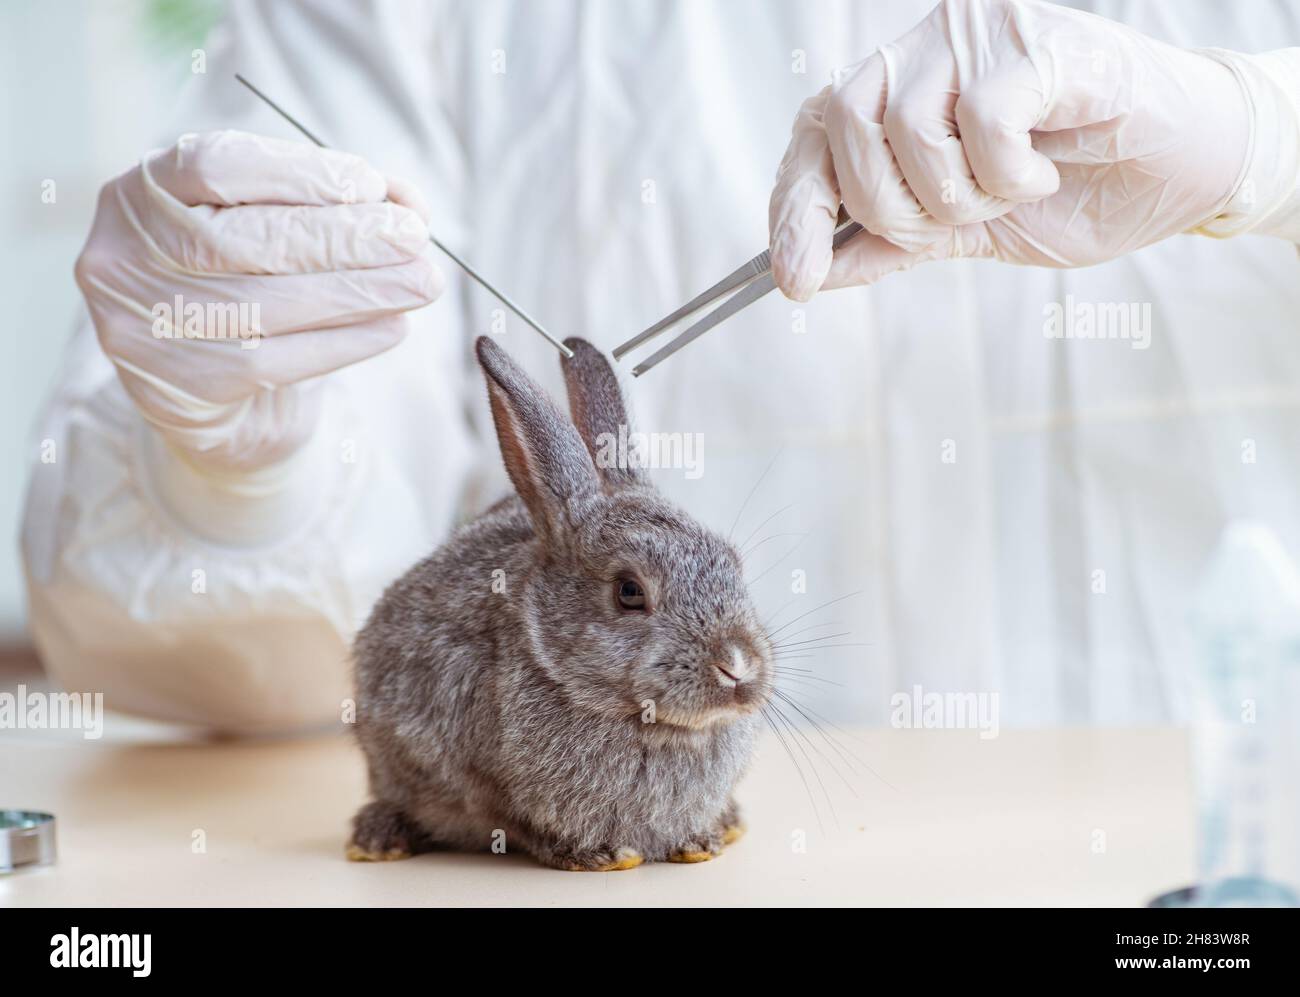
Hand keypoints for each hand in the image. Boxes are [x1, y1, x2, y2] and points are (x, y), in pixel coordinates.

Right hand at [75, 130, 441, 472]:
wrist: (208, 396)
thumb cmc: (243, 285)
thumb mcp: (267, 227)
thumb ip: (326, 203)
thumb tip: (407, 201)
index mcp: (142, 194)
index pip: (216, 166)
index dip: (298, 172)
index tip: (370, 185)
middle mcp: (128, 256)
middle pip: (251, 240)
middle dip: (347, 237)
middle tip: (415, 237)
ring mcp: (146, 324)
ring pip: (272, 303)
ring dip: (362, 291)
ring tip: (422, 281)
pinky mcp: (184, 387)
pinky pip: (282, 360)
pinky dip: (349, 340)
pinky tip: (394, 326)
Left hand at [768, 0, 1255, 299]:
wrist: (1181, 176)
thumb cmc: (1077, 191)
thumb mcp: (963, 233)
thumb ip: (887, 244)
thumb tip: (809, 271)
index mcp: (902, 86)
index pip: (815, 135)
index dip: (795, 206)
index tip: (794, 278)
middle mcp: (928, 46)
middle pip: (847, 127)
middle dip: (895, 206)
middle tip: (961, 217)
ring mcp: (978, 34)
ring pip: (907, 126)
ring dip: (959, 193)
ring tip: (1010, 190)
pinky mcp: (1033, 40)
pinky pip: (981, 119)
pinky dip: (1008, 171)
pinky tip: (1043, 167)